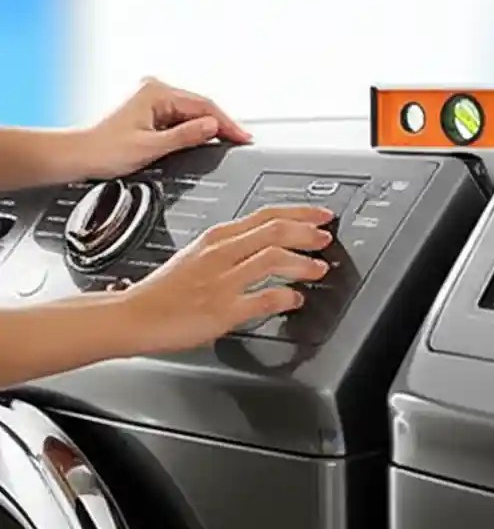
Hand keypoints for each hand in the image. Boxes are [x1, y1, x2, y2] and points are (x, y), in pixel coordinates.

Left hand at [80, 77, 252, 179]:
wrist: (77, 155)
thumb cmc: (103, 150)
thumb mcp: (151, 146)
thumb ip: (186, 136)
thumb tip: (213, 127)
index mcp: (155, 92)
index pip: (203, 105)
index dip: (226, 123)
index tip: (242, 136)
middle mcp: (153, 89)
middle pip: (199, 106)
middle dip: (220, 124)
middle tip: (240, 140)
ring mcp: (150, 98)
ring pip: (190, 112)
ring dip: (207, 126)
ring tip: (227, 140)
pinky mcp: (148, 109)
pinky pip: (180, 116)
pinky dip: (193, 128)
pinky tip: (203, 137)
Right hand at [119, 205, 333, 353]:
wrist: (134, 315)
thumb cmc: (164, 290)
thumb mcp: (199, 255)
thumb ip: (233, 248)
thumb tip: (268, 245)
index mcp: (217, 237)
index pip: (267, 214)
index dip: (301, 213)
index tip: (321, 215)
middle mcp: (221, 253)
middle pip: (276, 231)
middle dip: (308, 233)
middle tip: (326, 238)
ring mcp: (222, 281)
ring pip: (274, 258)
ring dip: (303, 263)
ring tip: (318, 268)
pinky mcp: (223, 309)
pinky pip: (264, 298)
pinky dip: (286, 297)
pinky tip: (295, 299)